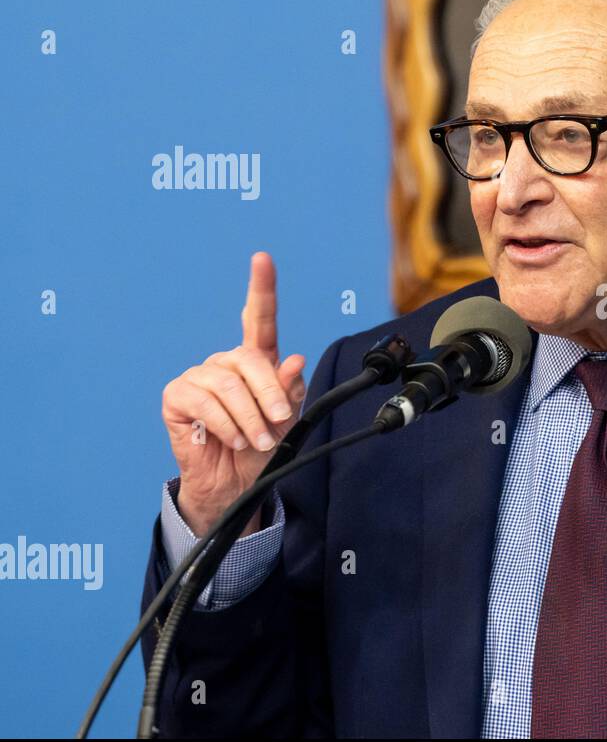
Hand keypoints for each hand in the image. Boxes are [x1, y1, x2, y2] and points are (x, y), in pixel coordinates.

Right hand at [161, 252, 306, 537]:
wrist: (236, 482)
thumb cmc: (261, 447)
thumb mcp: (285, 421)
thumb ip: (290, 391)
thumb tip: (293, 360)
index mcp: (255, 362)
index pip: (259, 319)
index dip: (261, 288)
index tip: (263, 259)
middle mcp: (226, 364)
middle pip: (249, 360)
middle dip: (270, 394)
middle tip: (280, 422)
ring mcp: (198, 377)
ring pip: (228, 385)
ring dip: (249, 418)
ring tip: (256, 441)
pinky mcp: (177, 397)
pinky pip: (204, 402)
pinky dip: (225, 424)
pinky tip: (231, 439)